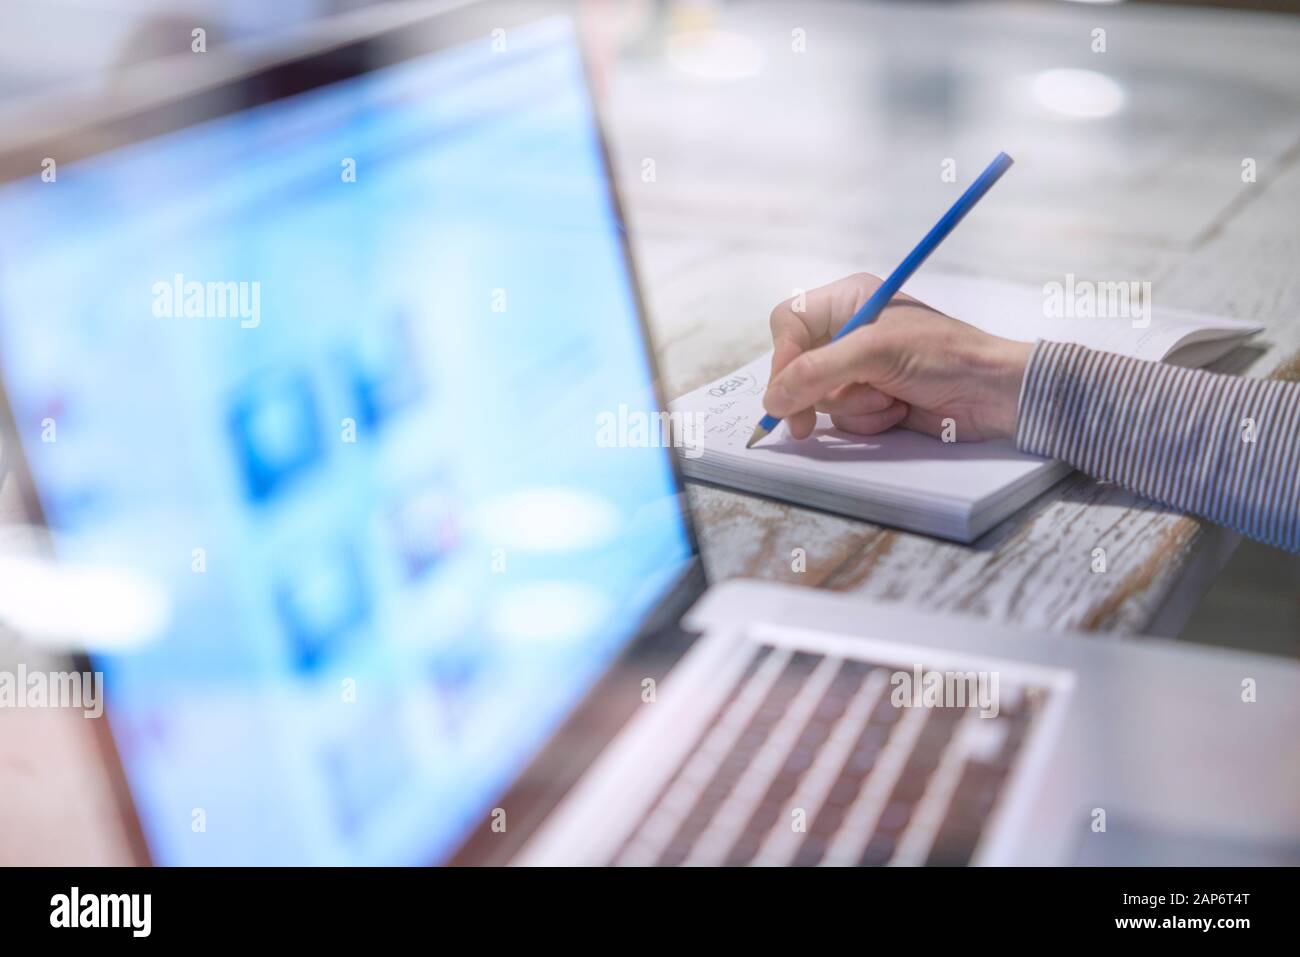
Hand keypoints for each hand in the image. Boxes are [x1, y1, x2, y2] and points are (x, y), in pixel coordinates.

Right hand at [763, 273, 1032, 441]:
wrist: (993, 394)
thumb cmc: (944, 357)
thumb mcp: (875, 354)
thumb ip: (817, 372)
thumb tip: (772, 399)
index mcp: (848, 300)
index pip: (788, 324)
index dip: (783, 357)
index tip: (786, 389)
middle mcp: (848, 331)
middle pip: (796, 366)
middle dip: (817, 393)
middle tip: (805, 425)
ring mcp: (858, 368)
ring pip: (818, 397)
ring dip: (852, 408)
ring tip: (889, 400)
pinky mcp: (870, 399)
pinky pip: (842, 418)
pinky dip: (867, 421)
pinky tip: (897, 412)